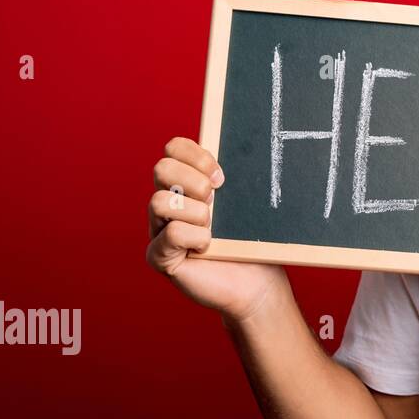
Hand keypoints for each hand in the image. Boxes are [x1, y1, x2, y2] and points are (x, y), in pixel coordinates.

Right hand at [147, 137, 289, 322]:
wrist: (259, 282)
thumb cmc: (251, 239)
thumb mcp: (243, 201)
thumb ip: (230, 174)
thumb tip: (245, 137)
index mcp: (186, 183)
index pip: (174, 148)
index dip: (197, 155)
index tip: (223, 177)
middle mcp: (168, 203)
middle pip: (161, 168)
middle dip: (195, 181)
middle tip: (217, 200)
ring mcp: (159, 230)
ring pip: (160, 201)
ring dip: (196, 213)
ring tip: (212, 228)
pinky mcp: (160, 257)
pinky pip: (169, 234)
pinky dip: (195, 238)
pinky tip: (208, 248)